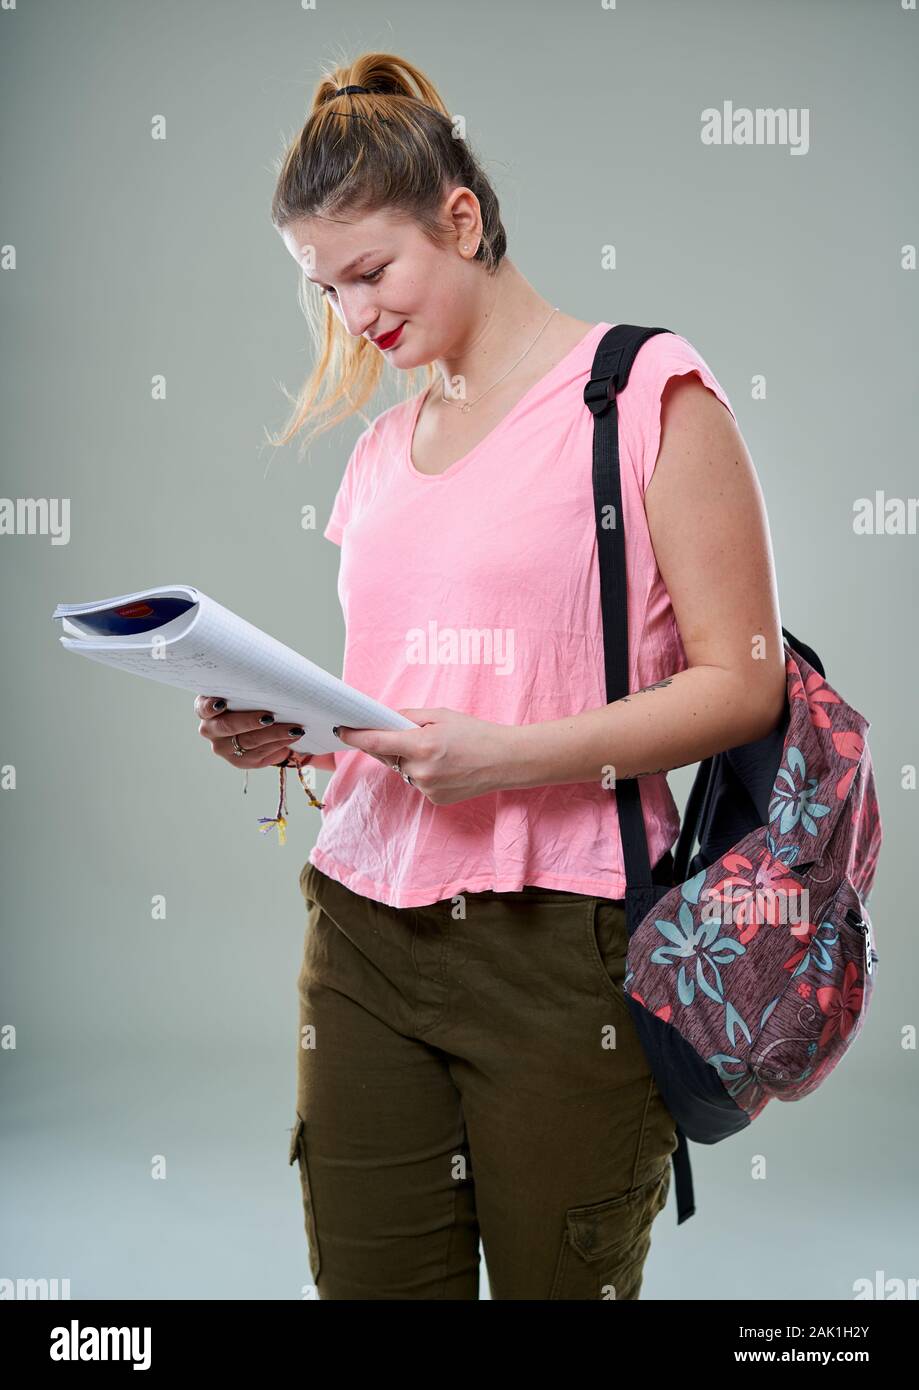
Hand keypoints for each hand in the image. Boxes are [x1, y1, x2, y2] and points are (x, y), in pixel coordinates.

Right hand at [194, 695, 311, 769]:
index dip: (211, 706)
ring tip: (294, 728)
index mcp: (206, 708)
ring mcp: (223, 748)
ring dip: (274, 734)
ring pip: (249, 742)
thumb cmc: (250, 701)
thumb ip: (250, 686)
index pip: (203, 708)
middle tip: (270, 716)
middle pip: (228, 726)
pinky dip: (277, 745)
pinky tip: (290, 738)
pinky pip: (259, 755)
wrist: (259, 725)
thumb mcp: (246, 691)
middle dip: (250, 721)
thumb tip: (272, 676)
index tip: (222, 702)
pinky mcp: (238, 761)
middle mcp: (210, 730)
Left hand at [336, 707, 517, 805]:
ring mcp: (426, 788)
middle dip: (393, 745)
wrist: (505, 761)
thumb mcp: (441, 714)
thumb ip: (409, 716)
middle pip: (388, 757)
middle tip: (414, 736)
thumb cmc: (476, 733)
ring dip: (410, 761)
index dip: (355, 737)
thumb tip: (386, 720)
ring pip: (403, 771)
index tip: (342, 730)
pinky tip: (446, 767)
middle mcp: (420, 770)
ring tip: (440, 753)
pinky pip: (417, 783)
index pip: (376, 742)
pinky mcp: (434, 800)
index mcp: (420, 745)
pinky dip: (424, 774)